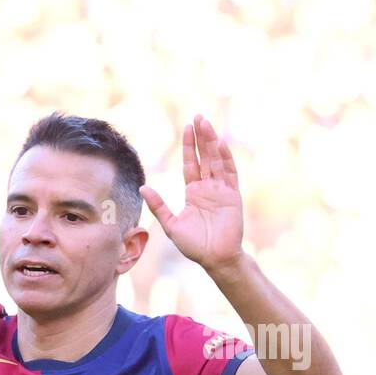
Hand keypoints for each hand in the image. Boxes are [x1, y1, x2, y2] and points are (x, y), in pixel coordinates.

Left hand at [140, 115, 243, 272]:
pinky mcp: (232, 195)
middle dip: (201, 138)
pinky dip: (225, 159)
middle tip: (197, 117)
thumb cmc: (193, 244)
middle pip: (204, 157)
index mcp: (194, 192)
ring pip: (216, 160)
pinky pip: (229, 173)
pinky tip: (220, 144)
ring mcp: (221, 190)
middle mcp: (208, 187)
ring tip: (206, 123)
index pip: (190, 164)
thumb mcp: (170, 224)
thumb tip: (143, 188)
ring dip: (212, 142)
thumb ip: (158, 206)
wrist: (214, 257)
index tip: (186, 128)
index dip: (188, 146)